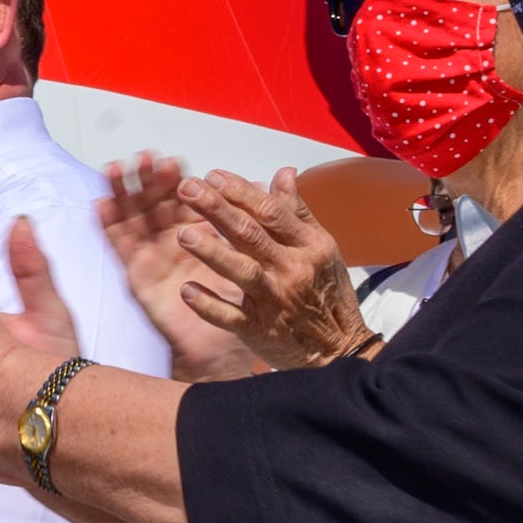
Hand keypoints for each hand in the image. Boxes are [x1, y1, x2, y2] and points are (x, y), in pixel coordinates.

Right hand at [99, 155, 259, 382]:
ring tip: (117, 169)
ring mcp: (153, 256)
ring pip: (133, 217)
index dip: (176, 179)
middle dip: (148, 180)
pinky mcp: (138, 277)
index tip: (173, 161)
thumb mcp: (257, 255)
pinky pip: (121, 249)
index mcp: (201, 231)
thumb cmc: (243, 302)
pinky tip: (100, 205)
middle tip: (146, 160)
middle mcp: (173, 240)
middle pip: (155, 202)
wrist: (225, 349)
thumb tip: (280, 177)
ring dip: (123, 193)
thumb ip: (264, 215)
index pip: (185, 198)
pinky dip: (108, 226)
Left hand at [172, 168, 370, 371]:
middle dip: (217, 209)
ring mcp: (276, 301)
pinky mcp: (260, 330)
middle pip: (251, 234)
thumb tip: (283, 173)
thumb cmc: (327, 292)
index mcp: (309, 246)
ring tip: (184, 234)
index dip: (240, 192)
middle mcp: (292, 270)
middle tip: (187, 189)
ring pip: (242, 272)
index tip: (212, 176)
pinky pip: (231, 316)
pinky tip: (187, 290)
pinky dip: (209, 304)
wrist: (339, 349)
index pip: (272, 212)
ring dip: (212, 253)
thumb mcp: (321, 248)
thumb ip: (297, 211)